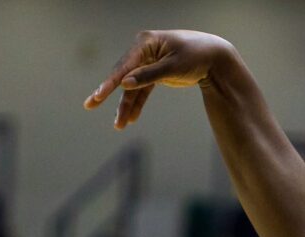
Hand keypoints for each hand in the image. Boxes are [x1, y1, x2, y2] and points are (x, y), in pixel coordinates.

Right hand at [83, 30, 237, 128]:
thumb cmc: (196, 56)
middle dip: (108, 93)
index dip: (111, 82)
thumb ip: (149, 75)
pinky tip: (130, 119)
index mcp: (145, 43)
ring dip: (125, 106)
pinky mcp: (153, 75)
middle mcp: (142, 51)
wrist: (214, 57)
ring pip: (132, 88)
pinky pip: (142, 92)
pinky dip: (137, 105)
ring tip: (118, 125)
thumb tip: (125, 84)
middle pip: (122, 75)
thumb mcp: (174, 66)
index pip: (125, 64)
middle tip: (89, 104)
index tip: (99, 95)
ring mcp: (147, 63)